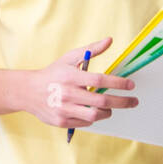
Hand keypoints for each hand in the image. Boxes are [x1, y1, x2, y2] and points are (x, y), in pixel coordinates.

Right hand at [22, 37, 136, 128]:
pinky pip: (86, 122)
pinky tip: (93, 111)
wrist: (28, 91)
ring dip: (108, 111)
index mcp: (70, 76)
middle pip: (102, 101)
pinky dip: (93, 117)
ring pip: (95, 115)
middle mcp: (67, 93)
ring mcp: (64, 109)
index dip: (118, 83)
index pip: (99, 79)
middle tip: (133, 101)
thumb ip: (91, 50)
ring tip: (110, 107)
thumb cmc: (53, 74)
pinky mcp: (61, 121)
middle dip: (122, 102)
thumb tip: (109, 40)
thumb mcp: (69, 58)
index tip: (131, 85)